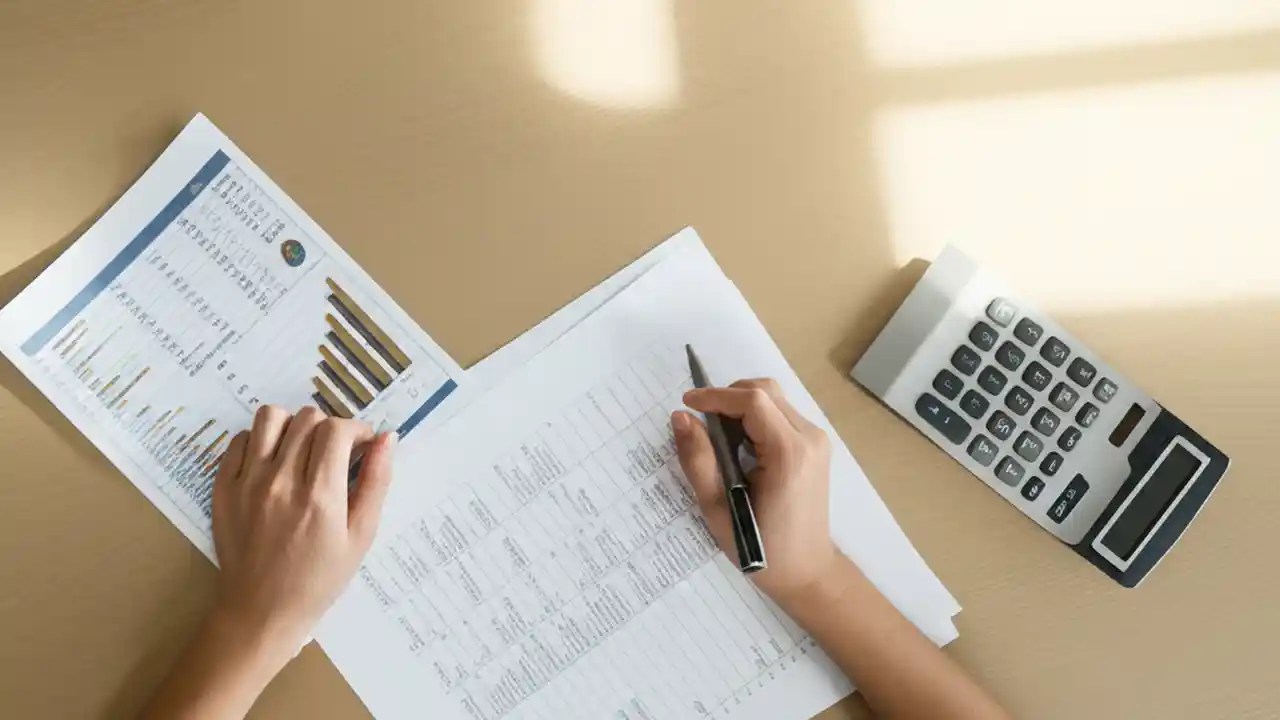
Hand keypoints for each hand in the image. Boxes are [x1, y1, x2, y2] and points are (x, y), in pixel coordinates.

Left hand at [211, 405, 396, 652]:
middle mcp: (281, 482)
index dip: (355, 430)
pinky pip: (240, 440)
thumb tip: (387, 439)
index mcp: (319, 496)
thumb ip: (376, 483)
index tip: (360, 446)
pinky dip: (260, 441)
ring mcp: (246, 482)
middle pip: (307, 419)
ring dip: (292, 425)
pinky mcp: (223, 488)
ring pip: (270, 418)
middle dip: (328, 428)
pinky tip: (273, 462)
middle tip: (333, 454)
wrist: (262, 610)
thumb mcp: (361, 536)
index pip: (337, 430)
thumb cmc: (319, 578)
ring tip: (300, 449)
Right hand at [672, 378, 836, 604]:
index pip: (752, 402)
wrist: (807, 571)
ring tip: (720, 440)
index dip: (716, 396)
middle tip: (702, 424)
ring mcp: (817, 441)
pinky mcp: (815, 446)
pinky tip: (741, 448)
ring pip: (774, 399)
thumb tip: (681, 418)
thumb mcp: (719, 509)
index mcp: (789, 455)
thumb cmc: (761, 549)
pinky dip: (756, 418)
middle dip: (728, 397)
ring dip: (742, 407)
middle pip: (765, 391)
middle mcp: (809, 439)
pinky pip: (781, 414)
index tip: (687, 404)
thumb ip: (699, 460)